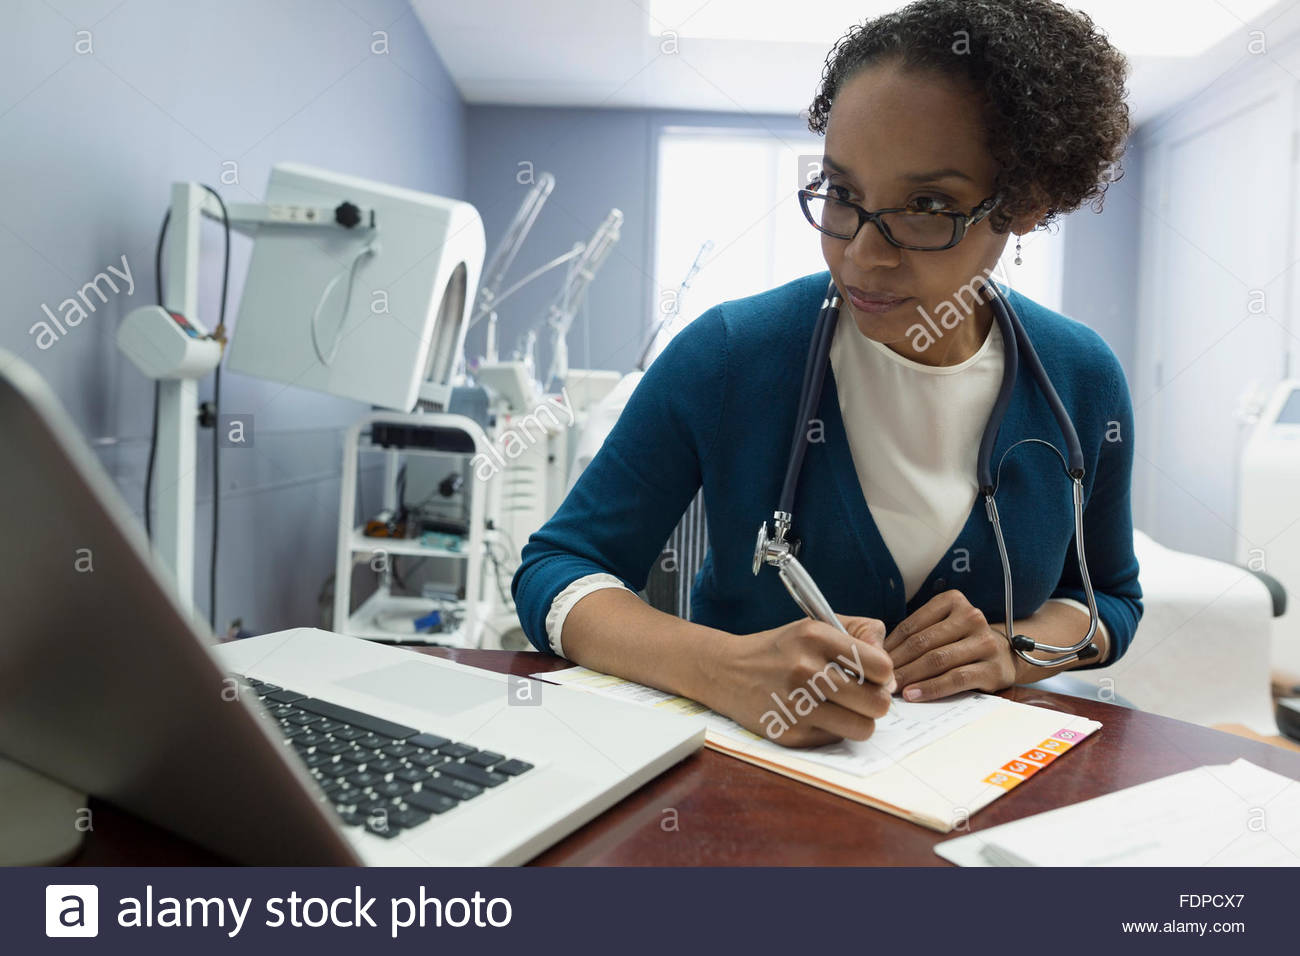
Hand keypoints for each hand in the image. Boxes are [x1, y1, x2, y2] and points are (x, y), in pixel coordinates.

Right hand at [705, 616, 894, 747]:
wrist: (727, 672)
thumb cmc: (781, 649)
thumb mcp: (815, 626)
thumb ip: (860, 632)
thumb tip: (891, 670)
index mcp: (815, 637)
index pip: (880, 665)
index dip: (884, 674)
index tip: (875, 675)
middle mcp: (804, 670)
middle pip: (877, 702)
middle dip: (876, 701)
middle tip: (864, 696)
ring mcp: (795, 705)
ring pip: (862, 728)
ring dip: (859, 720)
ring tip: (846, 709)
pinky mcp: (789, 734)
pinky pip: (836, 740)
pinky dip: (833, 729)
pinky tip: (816, 715)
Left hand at [884, 590, 1016, 700]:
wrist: (1005, 656)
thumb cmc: (961, 641)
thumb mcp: (941, 627)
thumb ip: (917, 634)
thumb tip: (879, 653)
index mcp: (953, 601)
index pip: (911, 625)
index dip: (889, 646)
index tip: (874, 662)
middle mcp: (971, 616)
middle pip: (923, 643)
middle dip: (897, 663)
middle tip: (879, 679)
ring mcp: (984, 642)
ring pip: (937, 660)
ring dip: (911, 676)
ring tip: (893, 688)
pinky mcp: (992, 668)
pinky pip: (955, 679)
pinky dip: (931, 688)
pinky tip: (914, 695)